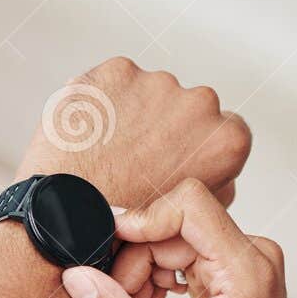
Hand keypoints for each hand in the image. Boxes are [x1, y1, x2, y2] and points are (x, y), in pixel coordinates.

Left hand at [18, 57, 250, 208]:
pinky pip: (111, 83)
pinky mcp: (117, 72)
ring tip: (106, 150)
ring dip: (132, 112)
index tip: (174, 157)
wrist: (69, 214)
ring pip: (147, 92)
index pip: (224, 129)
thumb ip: (216, 185)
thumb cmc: (126, 225)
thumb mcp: (189, 216)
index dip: (195, 144)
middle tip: (134, 158)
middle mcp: (200, 103)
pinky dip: (100, 102)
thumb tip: (222, 175)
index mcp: (226, 138)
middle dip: (165, 125)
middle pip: (186, 106)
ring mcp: (157, 83)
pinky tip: (89, 132)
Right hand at [58, 179, 296, 297]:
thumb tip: (78, 280)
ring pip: (169, 246)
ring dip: (138, 282)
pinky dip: (154, 287)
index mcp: (245, 269)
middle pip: (170, 230)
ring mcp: (243, 265)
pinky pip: (181, 261)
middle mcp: (251, 257)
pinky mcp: (232, 275)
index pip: (188, 205)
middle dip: (132, 268)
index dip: (142, 220)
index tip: (107, 245)